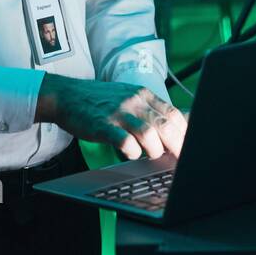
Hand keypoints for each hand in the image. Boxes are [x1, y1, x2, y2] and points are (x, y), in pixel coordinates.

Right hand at [36, 76, 187, 160]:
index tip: (187, 148)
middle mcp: (134, 101)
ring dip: (154, 150)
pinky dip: (132, 152)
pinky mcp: (103, 125)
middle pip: (166, 125)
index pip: (173, 114)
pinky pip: (126, 142)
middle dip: (176, 146)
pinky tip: (130, 153)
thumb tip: (171, 131)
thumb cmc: (99, 101)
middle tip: (177, 160)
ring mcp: (119, 112)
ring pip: (149, 134)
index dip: (184, 134)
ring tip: (149, 155)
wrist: (68, 95)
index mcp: (143, 94)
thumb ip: (148, 110)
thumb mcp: (128, 97)